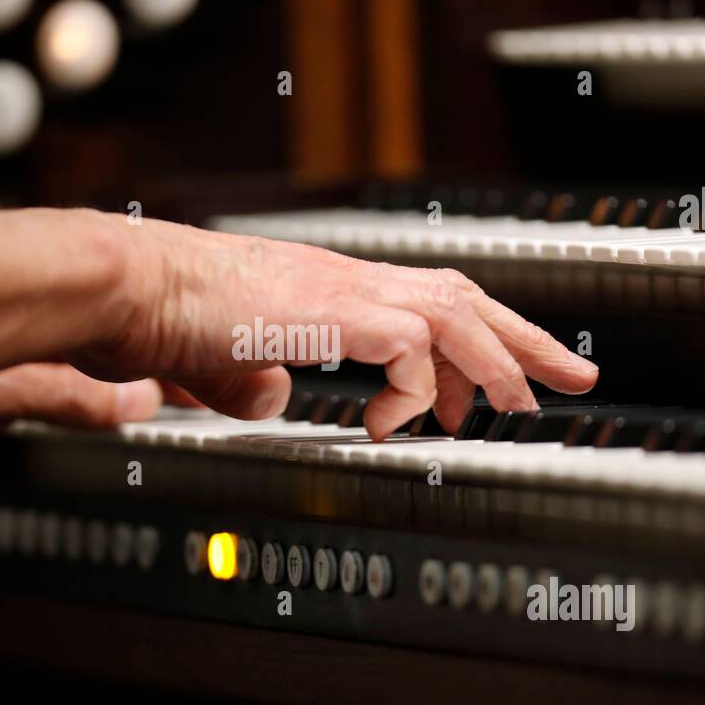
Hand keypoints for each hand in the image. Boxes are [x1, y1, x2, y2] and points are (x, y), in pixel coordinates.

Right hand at [75, 212, 598, 438]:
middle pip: (466, 296)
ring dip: (498, 361)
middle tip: (572, 377)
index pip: (428, 300)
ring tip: (523, 405)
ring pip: (456, 313)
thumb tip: (270, 400)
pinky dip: (413, 389)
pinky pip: (408, 347)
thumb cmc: (160, 316)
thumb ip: (253, 380)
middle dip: (526, 341)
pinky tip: (391, 424)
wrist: (131, 285)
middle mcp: (346, 280)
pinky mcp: (331, 310)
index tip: (496, 382)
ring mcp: (342, 290)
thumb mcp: (221, 361)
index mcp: (328, 287)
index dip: (475, 340)